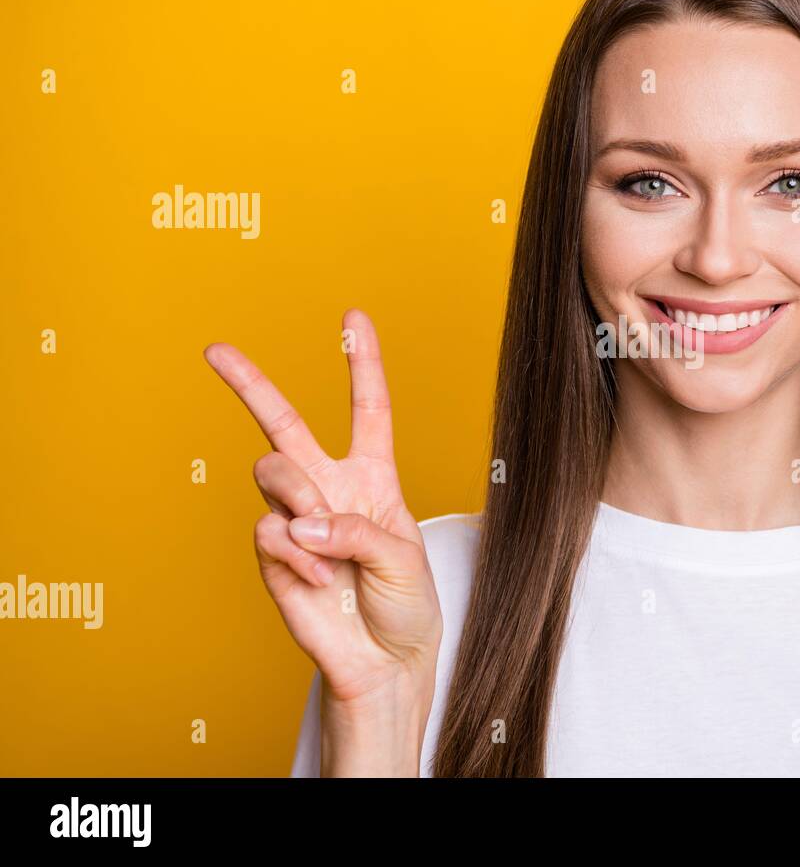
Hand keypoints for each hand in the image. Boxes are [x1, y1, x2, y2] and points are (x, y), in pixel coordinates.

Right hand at [204, 309, 441, 721]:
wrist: (384, 661)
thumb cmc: (406, 606)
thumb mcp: (404, 559)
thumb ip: (357, 530)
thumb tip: (300, 521)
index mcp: (373, 477)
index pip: (368, 409)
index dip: (362, 363)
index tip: (353, 317)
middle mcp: (329, 489)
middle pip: (282, 424)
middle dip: (248, 383)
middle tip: (215, 351)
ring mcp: (295, 519)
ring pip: (271, 473)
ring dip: (300, 499)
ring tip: (324, 542)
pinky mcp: (273, 555)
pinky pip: (270, 532)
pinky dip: (296, 554)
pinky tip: (318, 579)